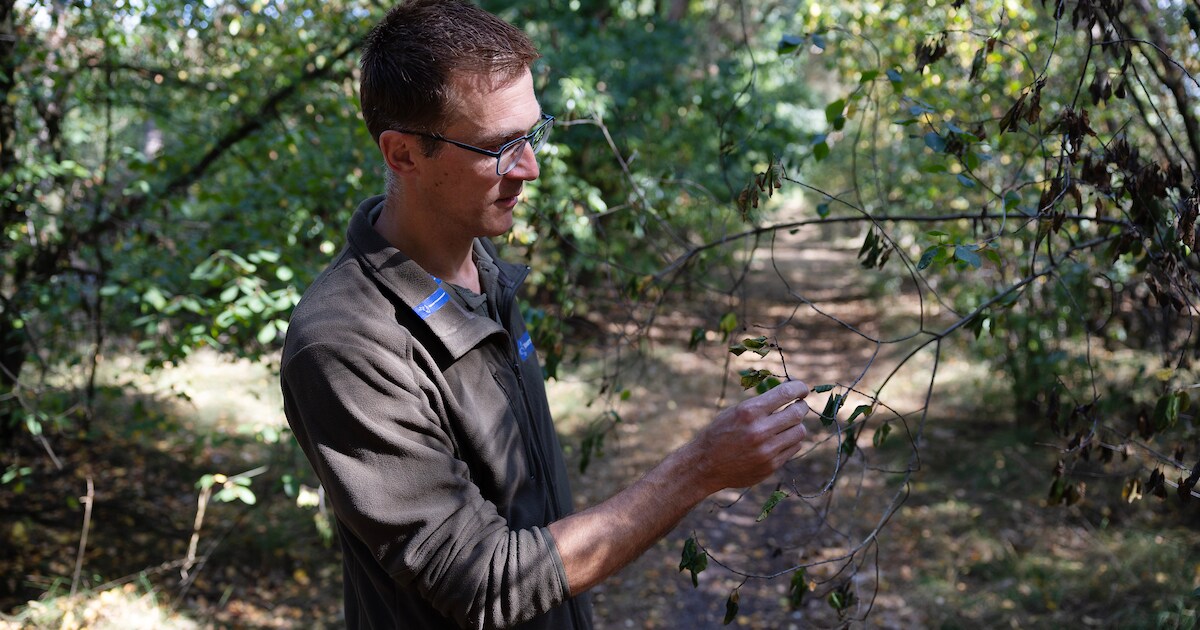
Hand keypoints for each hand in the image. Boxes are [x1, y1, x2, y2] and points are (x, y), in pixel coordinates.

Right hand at [689, 379, 810, 493]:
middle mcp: (759, 430)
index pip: (785, 393)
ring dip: (797, 425)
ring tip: (788, 424)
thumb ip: (761, 405)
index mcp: (748, 411)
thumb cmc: (719, 433)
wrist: (705, 465)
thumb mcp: (735, 411)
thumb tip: (789, 394)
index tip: (802, 389)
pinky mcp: (771, 466)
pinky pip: (794, 448)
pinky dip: (791, 441)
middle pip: (797, 413)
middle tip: (799, 405)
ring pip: (800, 432)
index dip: (799, 388)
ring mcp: (767, 450)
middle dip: (801, 406)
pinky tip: (781, 438)